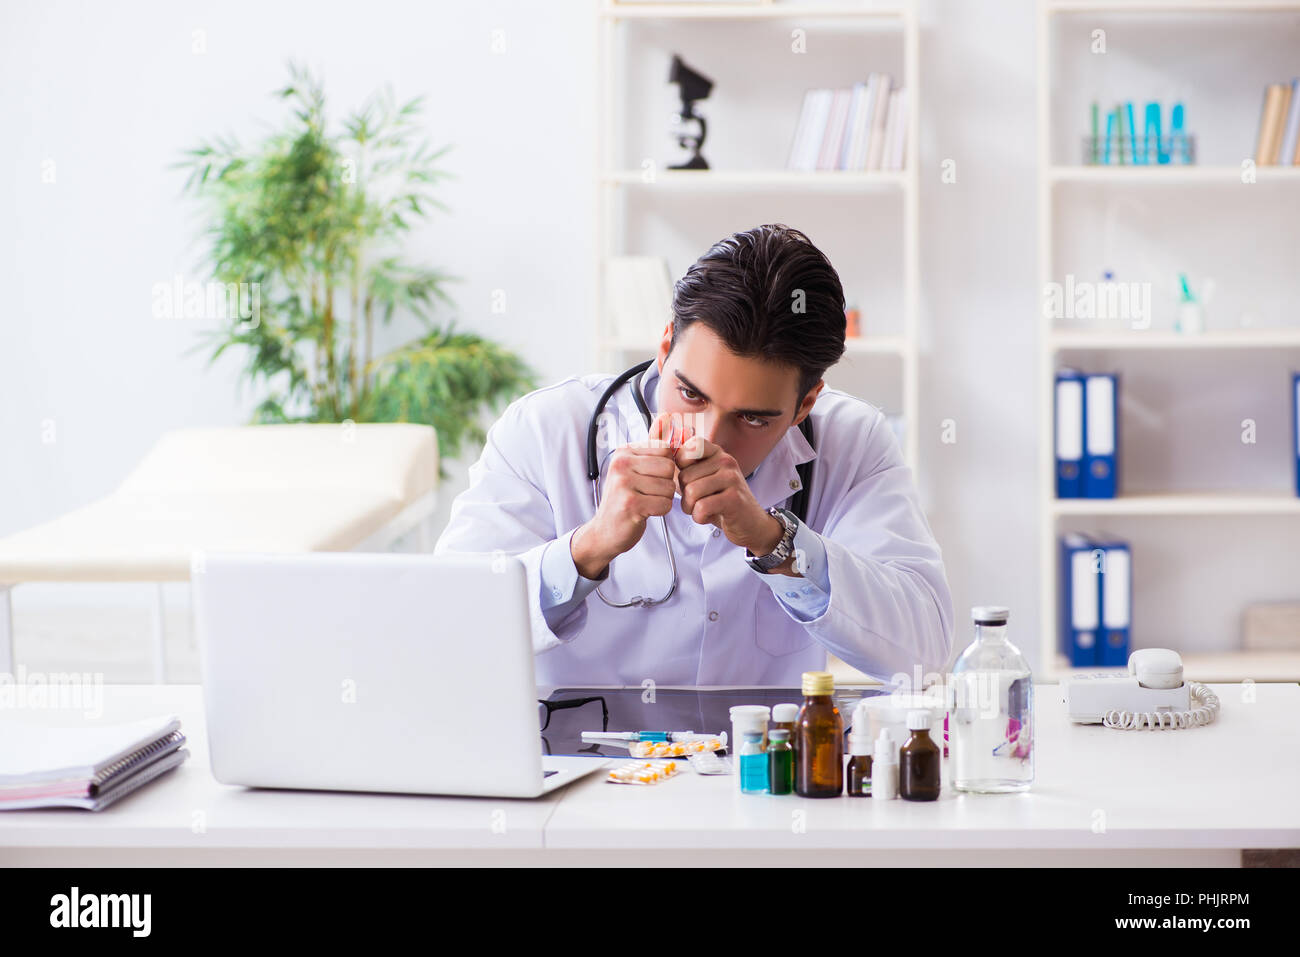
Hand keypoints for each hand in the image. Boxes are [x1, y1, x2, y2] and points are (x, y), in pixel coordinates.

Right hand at [571, 412, 681, 578]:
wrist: (604, 531)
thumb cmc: (624, 499)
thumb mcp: (635, 468)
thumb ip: (652, 444)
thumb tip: (665, 416)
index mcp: (624, 452)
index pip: (664, 450)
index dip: (665, 467)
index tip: (651, 478)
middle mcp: (621, 463)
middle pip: (669, 468)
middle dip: (666, 484)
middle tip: (648, 493)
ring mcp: (624, 483)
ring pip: (669, 487)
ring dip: (662, 499)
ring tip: (645, 502)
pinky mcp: (630, 504)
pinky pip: (664, 504)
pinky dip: (660, 511)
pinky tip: (645, 512)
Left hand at [674, 436, 782, 554]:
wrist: (749, 523)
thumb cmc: (720, 500)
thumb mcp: (701, 478)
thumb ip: (684, 465)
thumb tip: (660, 451)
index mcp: (716, 453)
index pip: (687, 448)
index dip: (680, 468)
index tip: (689, 480)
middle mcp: (726, 461)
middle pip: (684, 476)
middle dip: (685, 496)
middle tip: (700, 501)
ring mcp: (732, 478)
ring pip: (691, 492)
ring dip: (691, 508)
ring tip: (704, 508)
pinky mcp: (734, 499)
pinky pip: (701, 507)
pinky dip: (700, 517)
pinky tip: (710, 515)